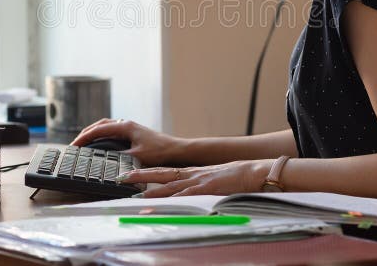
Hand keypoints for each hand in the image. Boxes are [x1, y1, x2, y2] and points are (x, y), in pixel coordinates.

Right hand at [71, 118, 183, 166]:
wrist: (177, 150)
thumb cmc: (160, 152)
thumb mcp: (137, 157)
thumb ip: (120, 159)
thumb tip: (103, 163)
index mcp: (126, 126)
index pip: (99, 129)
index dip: (84, 137)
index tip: (74, 145)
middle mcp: (127, 124)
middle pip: (100, 124)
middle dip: (86, 133)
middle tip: (75, 144)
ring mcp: (130, 127)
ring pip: (106, 126)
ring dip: (94, 132)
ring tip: (83, 143)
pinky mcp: (133, 133)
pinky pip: (112, 130)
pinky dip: (102, 135)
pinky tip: (100, 144)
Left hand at [117, 160, 272, 197]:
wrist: (254, 171)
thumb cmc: (238, 177)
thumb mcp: (215, 180)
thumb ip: (202, 186)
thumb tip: (192, 194)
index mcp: (193, 173)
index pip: (165, 172)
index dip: (148, 173)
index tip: (131, 174)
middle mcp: (192, 175)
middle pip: (161, 174)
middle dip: (140, 176)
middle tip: (121, 177)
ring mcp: (198, 181)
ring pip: (169, 186)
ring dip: (150, 191)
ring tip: (134, 196)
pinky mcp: (206, 189)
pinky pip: (184, 196)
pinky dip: (171, 201)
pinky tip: (161, 205)